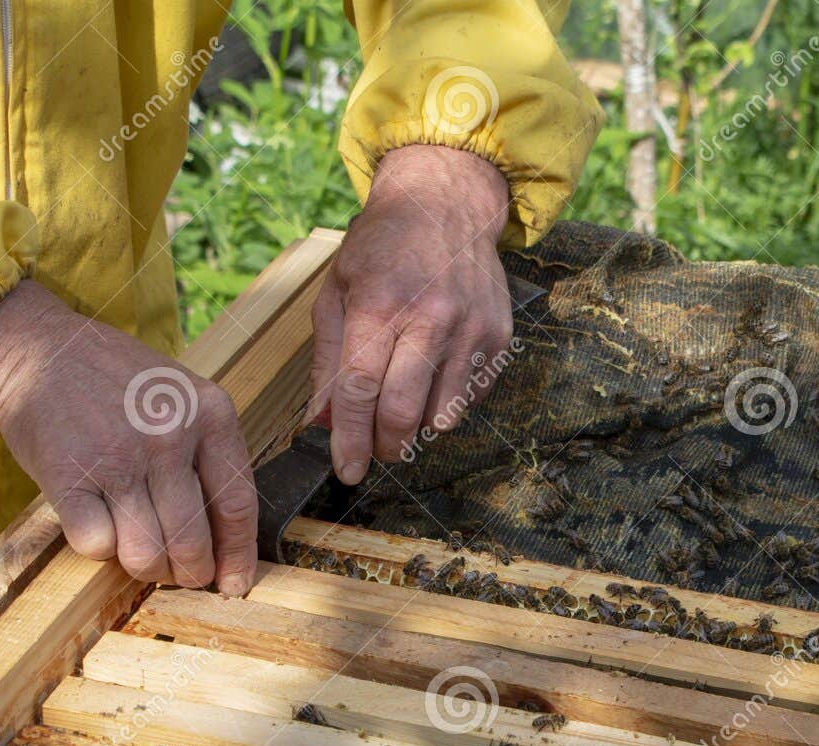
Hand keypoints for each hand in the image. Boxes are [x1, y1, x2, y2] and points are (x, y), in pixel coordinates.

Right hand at [0, 281, 257, 593]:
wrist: (40, 350)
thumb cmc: (120, 383)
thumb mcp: (185, 398)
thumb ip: (210, 456)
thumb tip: (228, 541)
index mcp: (212, 416)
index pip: (238, 507)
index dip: (238, 557)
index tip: (234, 585)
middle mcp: (170, 437)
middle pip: (192, 542)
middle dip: (189, 573)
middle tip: (181, 573)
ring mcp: (119, 458)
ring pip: (146, 555)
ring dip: (145, 568)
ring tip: (139, 550)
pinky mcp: (69, 477)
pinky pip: (97, 547)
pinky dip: (99, 549)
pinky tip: (99, 523)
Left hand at [310, 144, 512, 482]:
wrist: (446, 203)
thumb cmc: (383, 246)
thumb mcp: (337, 290)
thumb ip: (327, 360)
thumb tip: (321, 422)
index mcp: (378, 305)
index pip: (360, 390)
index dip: (350, 439)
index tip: (346, 470)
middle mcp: (429, 319)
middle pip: (402, 411)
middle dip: (384, 445)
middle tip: (376, 449)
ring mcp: (470, 329)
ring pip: (442, 415)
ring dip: (417, 428)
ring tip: (403, 410)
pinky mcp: (497, 337)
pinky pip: (472, 397)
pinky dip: (448, 404)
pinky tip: (434, 380)